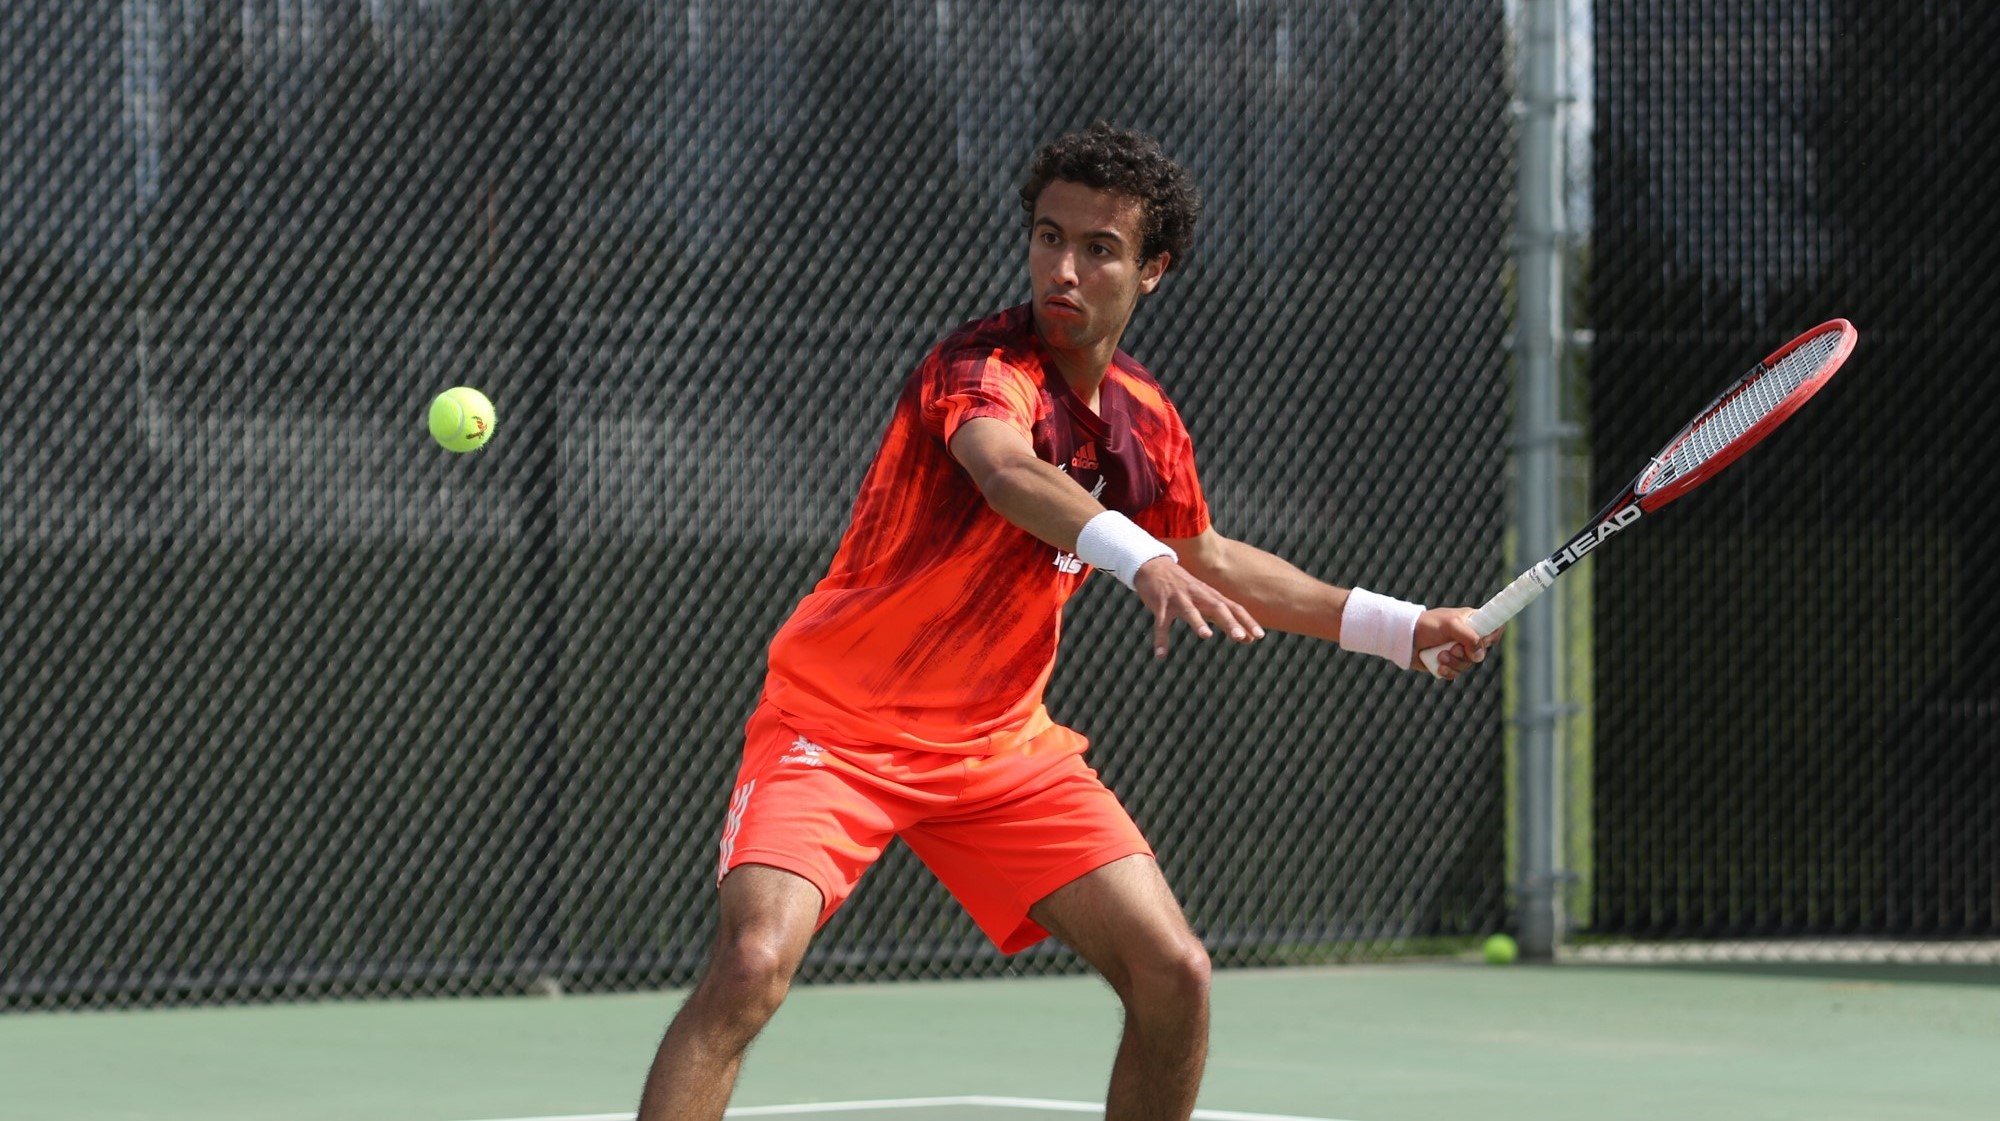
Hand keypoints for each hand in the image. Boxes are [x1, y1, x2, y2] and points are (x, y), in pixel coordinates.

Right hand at [1132, 557, 1264, 658]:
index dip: (1247, 621)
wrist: (1154, 567)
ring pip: (1190, 611)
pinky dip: (1161, 639)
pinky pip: (1161, 624)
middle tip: (1240, 637)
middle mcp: (1198, 595)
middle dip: (1229, 622)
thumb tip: (1248, 639)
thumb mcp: (1207, 601)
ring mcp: (1179, 599)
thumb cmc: (1186, 588)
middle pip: (1217, 607)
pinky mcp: (1161, 605)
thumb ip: (1226, 619)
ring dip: (1198, 622)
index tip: (1259, 636)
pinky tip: (1161, 655)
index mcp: (1211, 596)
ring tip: (1206, 635)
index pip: (1234, 608)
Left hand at [1412, 607, 1499, 679]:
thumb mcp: (1450, 626)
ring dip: (1454, 663)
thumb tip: (1479, 655)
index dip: (1492, 638)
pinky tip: (1439, 666)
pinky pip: (1456, 673)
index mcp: (1472, 622)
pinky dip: (1448, 671)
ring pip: (1468, 665)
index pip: (1495, 628)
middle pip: (1481, 653)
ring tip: (1440, 655)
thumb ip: (1469, 637)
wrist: (1405, 638)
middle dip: (1465, 655)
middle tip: (1452, 649)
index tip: (1483, 641)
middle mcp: (1468, 637)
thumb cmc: (1427, 625)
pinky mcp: (1448, 663)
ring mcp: (1458, 651)